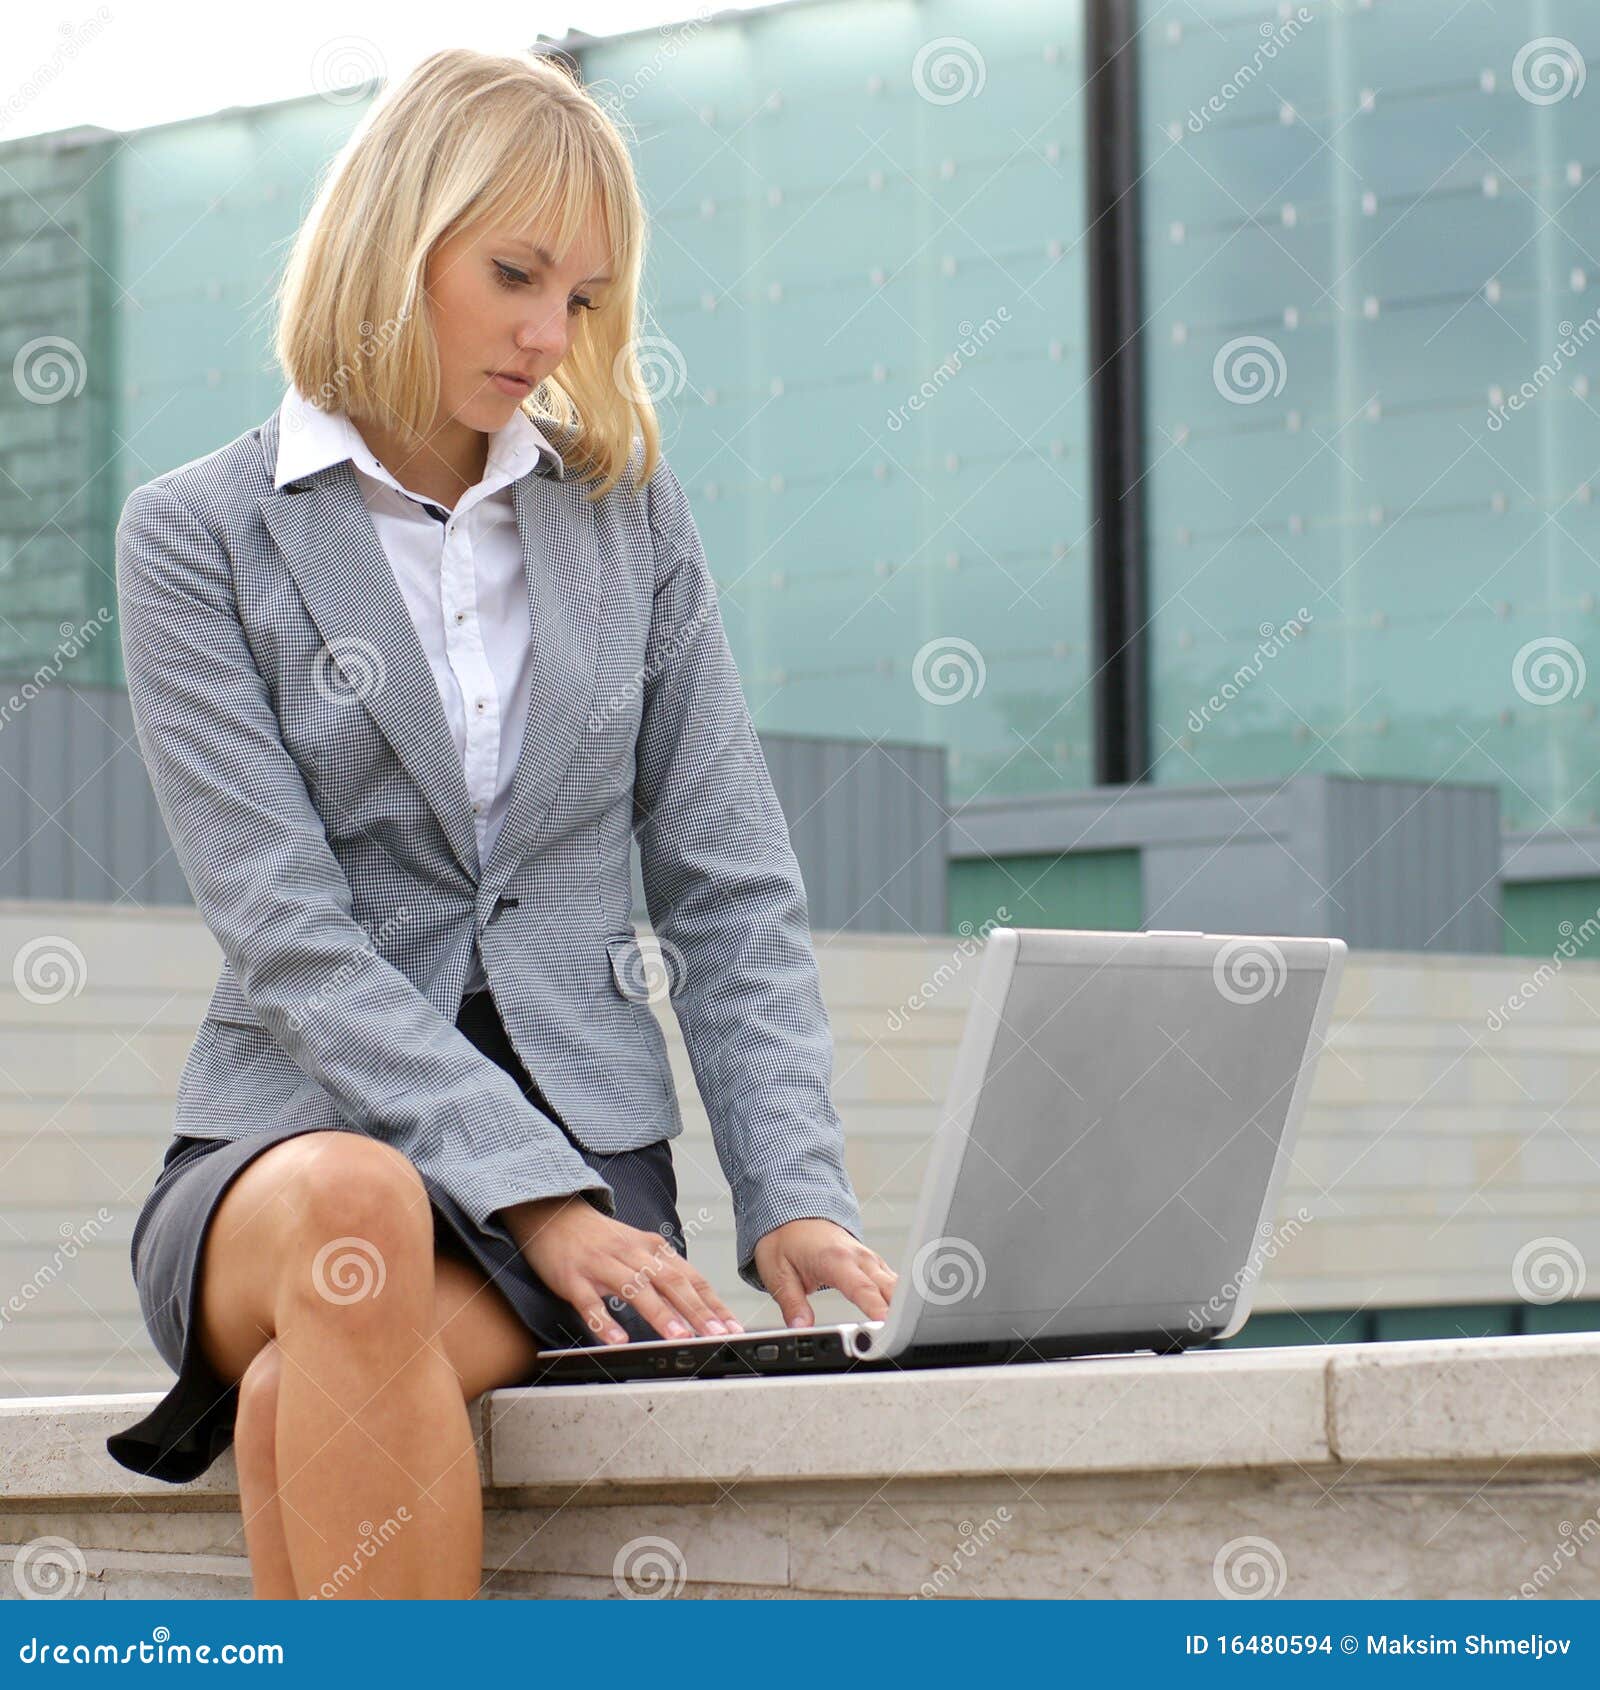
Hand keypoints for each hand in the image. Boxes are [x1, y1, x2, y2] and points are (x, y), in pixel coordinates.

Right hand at [500, 1194, 743, 1344]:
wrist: (553, 1213)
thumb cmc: (600, 1239)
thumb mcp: (637, 1250)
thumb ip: (663, 1275)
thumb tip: (694, 1307)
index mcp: (653, 1249)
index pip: (691, 1278)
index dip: (713, 1304)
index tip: (732, 1327)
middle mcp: (632, 1254)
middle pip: (671, 1283)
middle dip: (696, 1311)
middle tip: (716, 1335)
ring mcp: (602, 1265)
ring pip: (636, 1290)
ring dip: (659, 1314)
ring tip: (679, 1337)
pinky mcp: (574, 1278)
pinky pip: (591, 1303)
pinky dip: (605, 1322)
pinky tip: (618, 1340)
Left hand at [753, 1218, 897, 1327]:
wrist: (794, 1216)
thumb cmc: (786, 1241)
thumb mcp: (778, 1273)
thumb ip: (792, 1304)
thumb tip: (800, 1329)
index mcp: (835, 1258)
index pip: (862, 1287)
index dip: (876, 1308)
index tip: (886, 1326)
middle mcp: (859, 1257)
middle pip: (890, 1287)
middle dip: (900, 1313)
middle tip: (900, 1339)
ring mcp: (870, 1260)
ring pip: (897, 1285)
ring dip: (903, 1308)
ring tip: (904, 1335)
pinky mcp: (874, 1265)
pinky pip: (893, 1283)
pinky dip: (899, 1300)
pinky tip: (901, 1320)